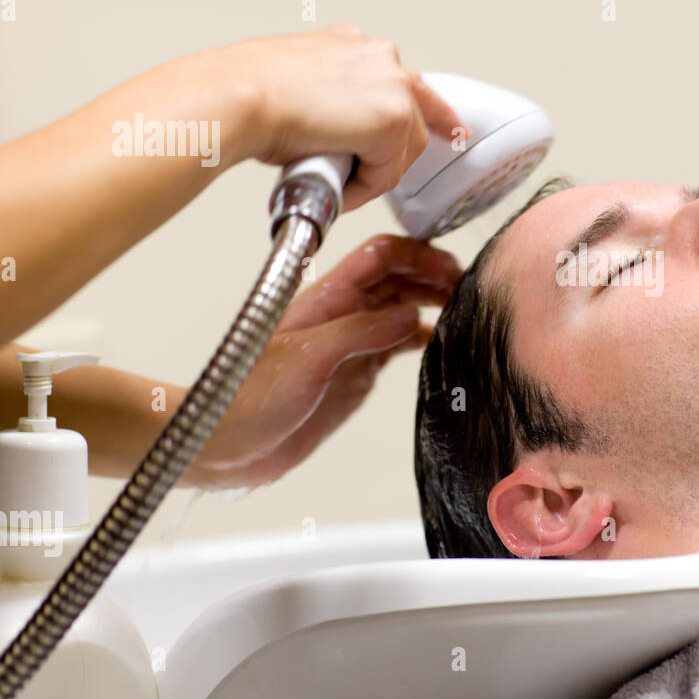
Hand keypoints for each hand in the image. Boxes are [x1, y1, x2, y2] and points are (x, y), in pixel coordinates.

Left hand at [182, 234, 461, 490]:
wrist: (233, 443)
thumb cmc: (252, 397)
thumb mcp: (309, 356)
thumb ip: (362, 331)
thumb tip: (410, 315)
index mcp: (327, 297)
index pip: (380, 256)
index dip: (417, 254)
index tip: (448, 268)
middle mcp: (343, 314)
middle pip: (396, 277)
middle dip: (432, 274)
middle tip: (466, 287)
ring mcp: (352, 342)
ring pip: (400, 307)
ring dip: (430, 301)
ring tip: (461, 308)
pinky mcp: (357, 372)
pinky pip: (397, 344)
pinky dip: (422, 337)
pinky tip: (440, 342)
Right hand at [200, 24, 465, 210]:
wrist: (237, 97)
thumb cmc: (246, 93)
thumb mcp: (296, 85)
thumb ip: (328, 102)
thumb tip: (331, 134)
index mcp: (353, 44)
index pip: (404, 81)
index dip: (430, 110)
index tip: (450, 128)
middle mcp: (380, 57)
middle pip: (413, 118)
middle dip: (395, 154)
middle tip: (363, 176)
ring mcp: (393, 86)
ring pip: (402, 150)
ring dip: (370, 173)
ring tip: (329, 176)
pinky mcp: (394, 120)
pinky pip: (388, 172)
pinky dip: (363, 187)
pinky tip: (335, 183)